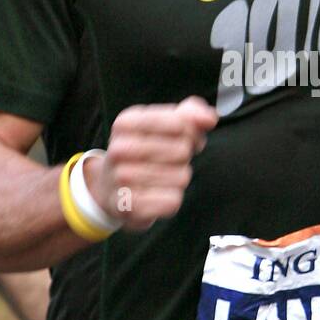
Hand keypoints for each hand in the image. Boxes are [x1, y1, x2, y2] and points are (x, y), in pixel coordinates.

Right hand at [85, 96, 218, 231]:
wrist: (110, 187)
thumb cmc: (147, 150)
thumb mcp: (165, 124)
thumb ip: (191, 114)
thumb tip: (209, 118)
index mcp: (126, 122)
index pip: (180, 123)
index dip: (191, 132)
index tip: (181, 137)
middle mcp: (118, 148)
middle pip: (183, 150)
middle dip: (184, 157)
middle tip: (167, 161)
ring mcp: (121, 177)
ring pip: (181, 177)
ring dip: (178, 179)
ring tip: (160, 177)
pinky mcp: (129, 205)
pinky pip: (173, 200)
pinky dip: (171, 199)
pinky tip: (156, 195)